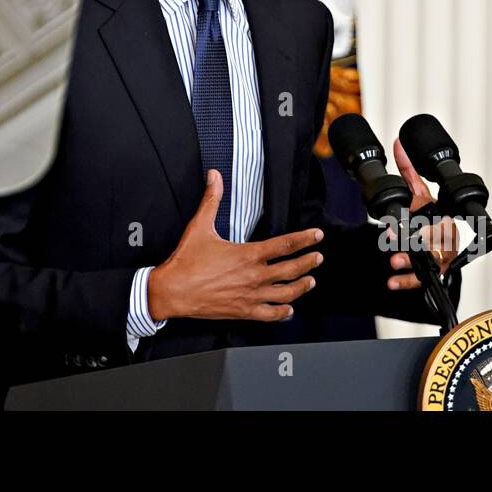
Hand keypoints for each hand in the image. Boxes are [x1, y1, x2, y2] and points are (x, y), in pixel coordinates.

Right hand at [147, 170, 323, 321]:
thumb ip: (212, 199)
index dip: (305, 239)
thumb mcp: (200, 225)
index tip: (317, 236)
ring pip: (286, 293)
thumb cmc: (186, 260)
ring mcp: (251, 296)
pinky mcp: (243, 311)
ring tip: (311, 281)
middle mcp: (254, 276)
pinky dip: (283, 312)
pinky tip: (289, 309)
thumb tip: (214, 176)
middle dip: (308, 262)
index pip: (285, 244)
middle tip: (318, 257)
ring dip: (302, 286)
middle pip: (292, 269)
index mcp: (249, 254)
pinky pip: (270, 314)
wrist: (172, 291)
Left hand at [384, 138, 460, 289]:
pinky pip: (422, 280)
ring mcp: (441, 258)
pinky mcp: (434, 272)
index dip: (417, 224)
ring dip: (410, 264)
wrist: (444, 240)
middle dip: (412, 244)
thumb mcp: (420, 194)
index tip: (396, 225)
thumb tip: (398, 143)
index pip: (433, 220)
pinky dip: (407, 281)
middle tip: (392, 246)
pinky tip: (392, 281)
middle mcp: (445, 239)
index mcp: (444, 217)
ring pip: (429, 263)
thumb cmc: (432, 215)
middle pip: (431, 243)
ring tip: (394, 262)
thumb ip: (408, 171)